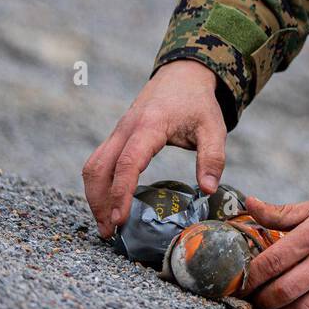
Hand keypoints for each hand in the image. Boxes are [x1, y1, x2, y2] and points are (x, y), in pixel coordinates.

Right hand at [82, 59, 225, 237]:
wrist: (182, 76)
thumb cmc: (198, 102)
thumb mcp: (214, 127)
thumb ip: (213, 158)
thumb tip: (207, 190)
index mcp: (149, 126)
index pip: (128, 164)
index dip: (121, 194)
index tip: (120, 220)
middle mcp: (126, 129)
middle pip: (99, 168)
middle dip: (99, 202)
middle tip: (109, 232)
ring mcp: (118, 132)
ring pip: (93, 166)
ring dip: (94, 195)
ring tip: (106, 224)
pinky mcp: (117, 136)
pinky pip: (99, 162)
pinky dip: (99, 184)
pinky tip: (108, 203)